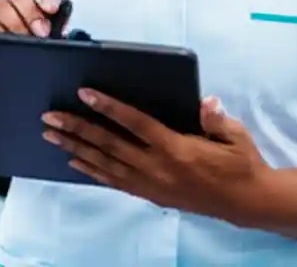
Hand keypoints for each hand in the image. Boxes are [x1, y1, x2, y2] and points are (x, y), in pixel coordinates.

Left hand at [42, 91, 269, 221]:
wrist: (247, 202)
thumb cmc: (241, 162)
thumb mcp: (235, 136)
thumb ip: (216, 119)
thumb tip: (205, 102)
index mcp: (176, 148)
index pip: (135, 124)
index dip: (108, 107)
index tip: (85, 93)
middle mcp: (158, 168)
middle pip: (109, 144)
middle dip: (77, 129)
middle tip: (50, 117)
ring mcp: (152, 184)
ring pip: (105, 164)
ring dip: (75, 149)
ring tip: (51, 136)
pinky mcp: (151, 195)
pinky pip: (114, 182)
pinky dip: (92, 171)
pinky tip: (73, 163)